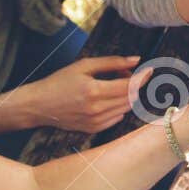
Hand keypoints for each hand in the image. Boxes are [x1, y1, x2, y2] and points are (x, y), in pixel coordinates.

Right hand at [13, 55, 145, 133]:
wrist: (38, 105)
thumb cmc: (59, 82)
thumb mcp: (84, 66)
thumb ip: (112, 62)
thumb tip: (135, 60)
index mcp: (94, 91)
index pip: (129, 86)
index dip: (142, 78)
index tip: (150, 70)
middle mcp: (97, 109)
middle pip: (130, 98)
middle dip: (132, 84)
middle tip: (121, 73)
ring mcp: (96, 122)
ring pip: (125, 108)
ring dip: (126, 95)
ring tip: (111, 85)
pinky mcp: (93, 129)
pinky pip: (116, 118)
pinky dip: (117, 107)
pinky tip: (105, 98)